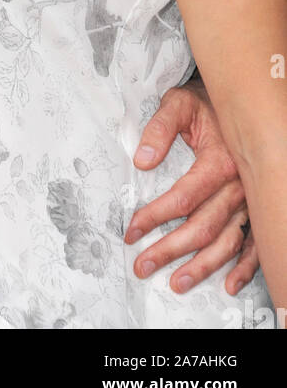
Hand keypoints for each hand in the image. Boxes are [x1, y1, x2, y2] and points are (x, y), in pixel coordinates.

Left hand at [124, 79, 256, 295]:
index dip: (155, 216)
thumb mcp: (178, 103)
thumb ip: (159, 128)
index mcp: (219, 161)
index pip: (183, 198)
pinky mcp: (255, 206)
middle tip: (143, 265)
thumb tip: (141, 160)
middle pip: (203, 226)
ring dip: (202, 266)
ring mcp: (249, 200)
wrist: (236, 103)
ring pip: (227, 241)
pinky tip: (229, 284)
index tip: (132, 230)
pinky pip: (253, 242)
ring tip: (177, 282)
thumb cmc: (204, 104)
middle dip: (170, 250)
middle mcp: (238, 186)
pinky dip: (244, 266)